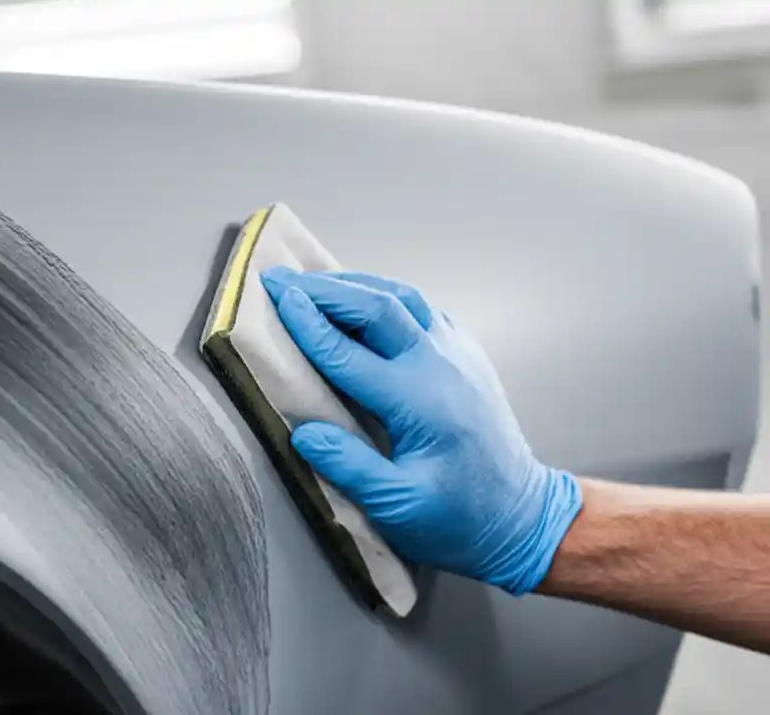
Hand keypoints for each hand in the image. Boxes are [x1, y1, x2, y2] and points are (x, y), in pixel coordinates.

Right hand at [260, 267, 581, 594]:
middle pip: (377, 307)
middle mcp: (441, 366)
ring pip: (404, 299)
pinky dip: (385, 297)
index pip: (348, 351)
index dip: (307, 323)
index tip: (276, 297)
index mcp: (418, 401)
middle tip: (282, 278)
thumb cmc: (459, 519)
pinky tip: (364, 302)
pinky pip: (422, 311)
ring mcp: (459, 356)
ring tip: (316, 282)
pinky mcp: (467, 358)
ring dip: (357, 285)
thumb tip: (304, 431)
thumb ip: (349, 467)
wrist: (523, 518)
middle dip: (325, 289)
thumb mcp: (398, 508)